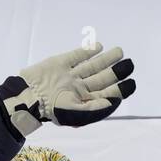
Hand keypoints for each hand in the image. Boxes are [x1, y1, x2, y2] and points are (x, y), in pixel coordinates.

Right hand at [0, 43, 135, 137]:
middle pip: (101, 78)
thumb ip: (95, 109)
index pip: (106, 94)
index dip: (120, 89)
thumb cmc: (52, 110)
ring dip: (106, 59)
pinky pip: (76, 57)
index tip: (132, 83)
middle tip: (130, 64)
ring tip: (119, 52)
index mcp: (83, 102)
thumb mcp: (75, 114)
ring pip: (91, 66)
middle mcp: (78, 88)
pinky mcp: (59, 64)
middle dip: (116, 71)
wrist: (28, 96)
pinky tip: (98, 46)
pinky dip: (87, 52)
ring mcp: (69, 75)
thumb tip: (114, 102)